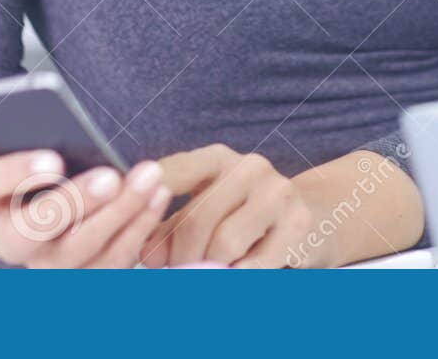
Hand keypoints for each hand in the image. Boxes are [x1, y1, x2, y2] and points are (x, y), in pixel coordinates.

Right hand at [0, 136, 170, 267]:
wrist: (69, 213)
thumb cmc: (49, 174)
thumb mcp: (27, 157)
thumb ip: (4, 146)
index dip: (8, 174)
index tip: (50, 157)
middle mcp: (12, 241)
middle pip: (29, 230)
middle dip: (72, 202)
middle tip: (109, 176)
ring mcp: (49, 265)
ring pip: (80, 247)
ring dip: (120, 209)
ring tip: (149, 175)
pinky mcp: (87, 277)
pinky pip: (114, 259)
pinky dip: (140, 224)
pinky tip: (158, 194)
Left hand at [139, 144, 322, 268]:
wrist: (309, 217)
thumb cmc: (241, 218)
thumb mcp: (202, 213)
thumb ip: (168, 229)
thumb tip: (146, 253)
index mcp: (216, 158)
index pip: (172, 173)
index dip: (145, 203)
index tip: (128, 228)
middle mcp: (248, 167)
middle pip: (195, 220)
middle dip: (180, 258)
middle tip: (178, 273)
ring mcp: (277, 192)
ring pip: (224, 245)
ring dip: (210, 270)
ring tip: (210, 273)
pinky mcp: (298, 222)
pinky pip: (254, 265)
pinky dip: (236, 279)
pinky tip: (232, 276)